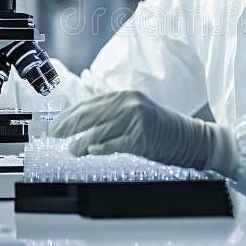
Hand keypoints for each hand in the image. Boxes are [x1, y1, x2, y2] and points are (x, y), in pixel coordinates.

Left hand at [49, 90, 237, 176]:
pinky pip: (113, 145)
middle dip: (68, 126)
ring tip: (72, 150)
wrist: (190, 138)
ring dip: (80, 142)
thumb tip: (78, 125)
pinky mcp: (141, 138)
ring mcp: (135, 120)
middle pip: (89, 115)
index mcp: (125, 95)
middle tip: (55, 134)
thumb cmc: (160, 128)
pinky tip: (90, 150)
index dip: (69, 115)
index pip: (89, 104)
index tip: (56, 125)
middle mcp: (129, 104)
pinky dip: (100, 148)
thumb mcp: (135, 113)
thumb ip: (111, 115)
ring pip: (98, 131)